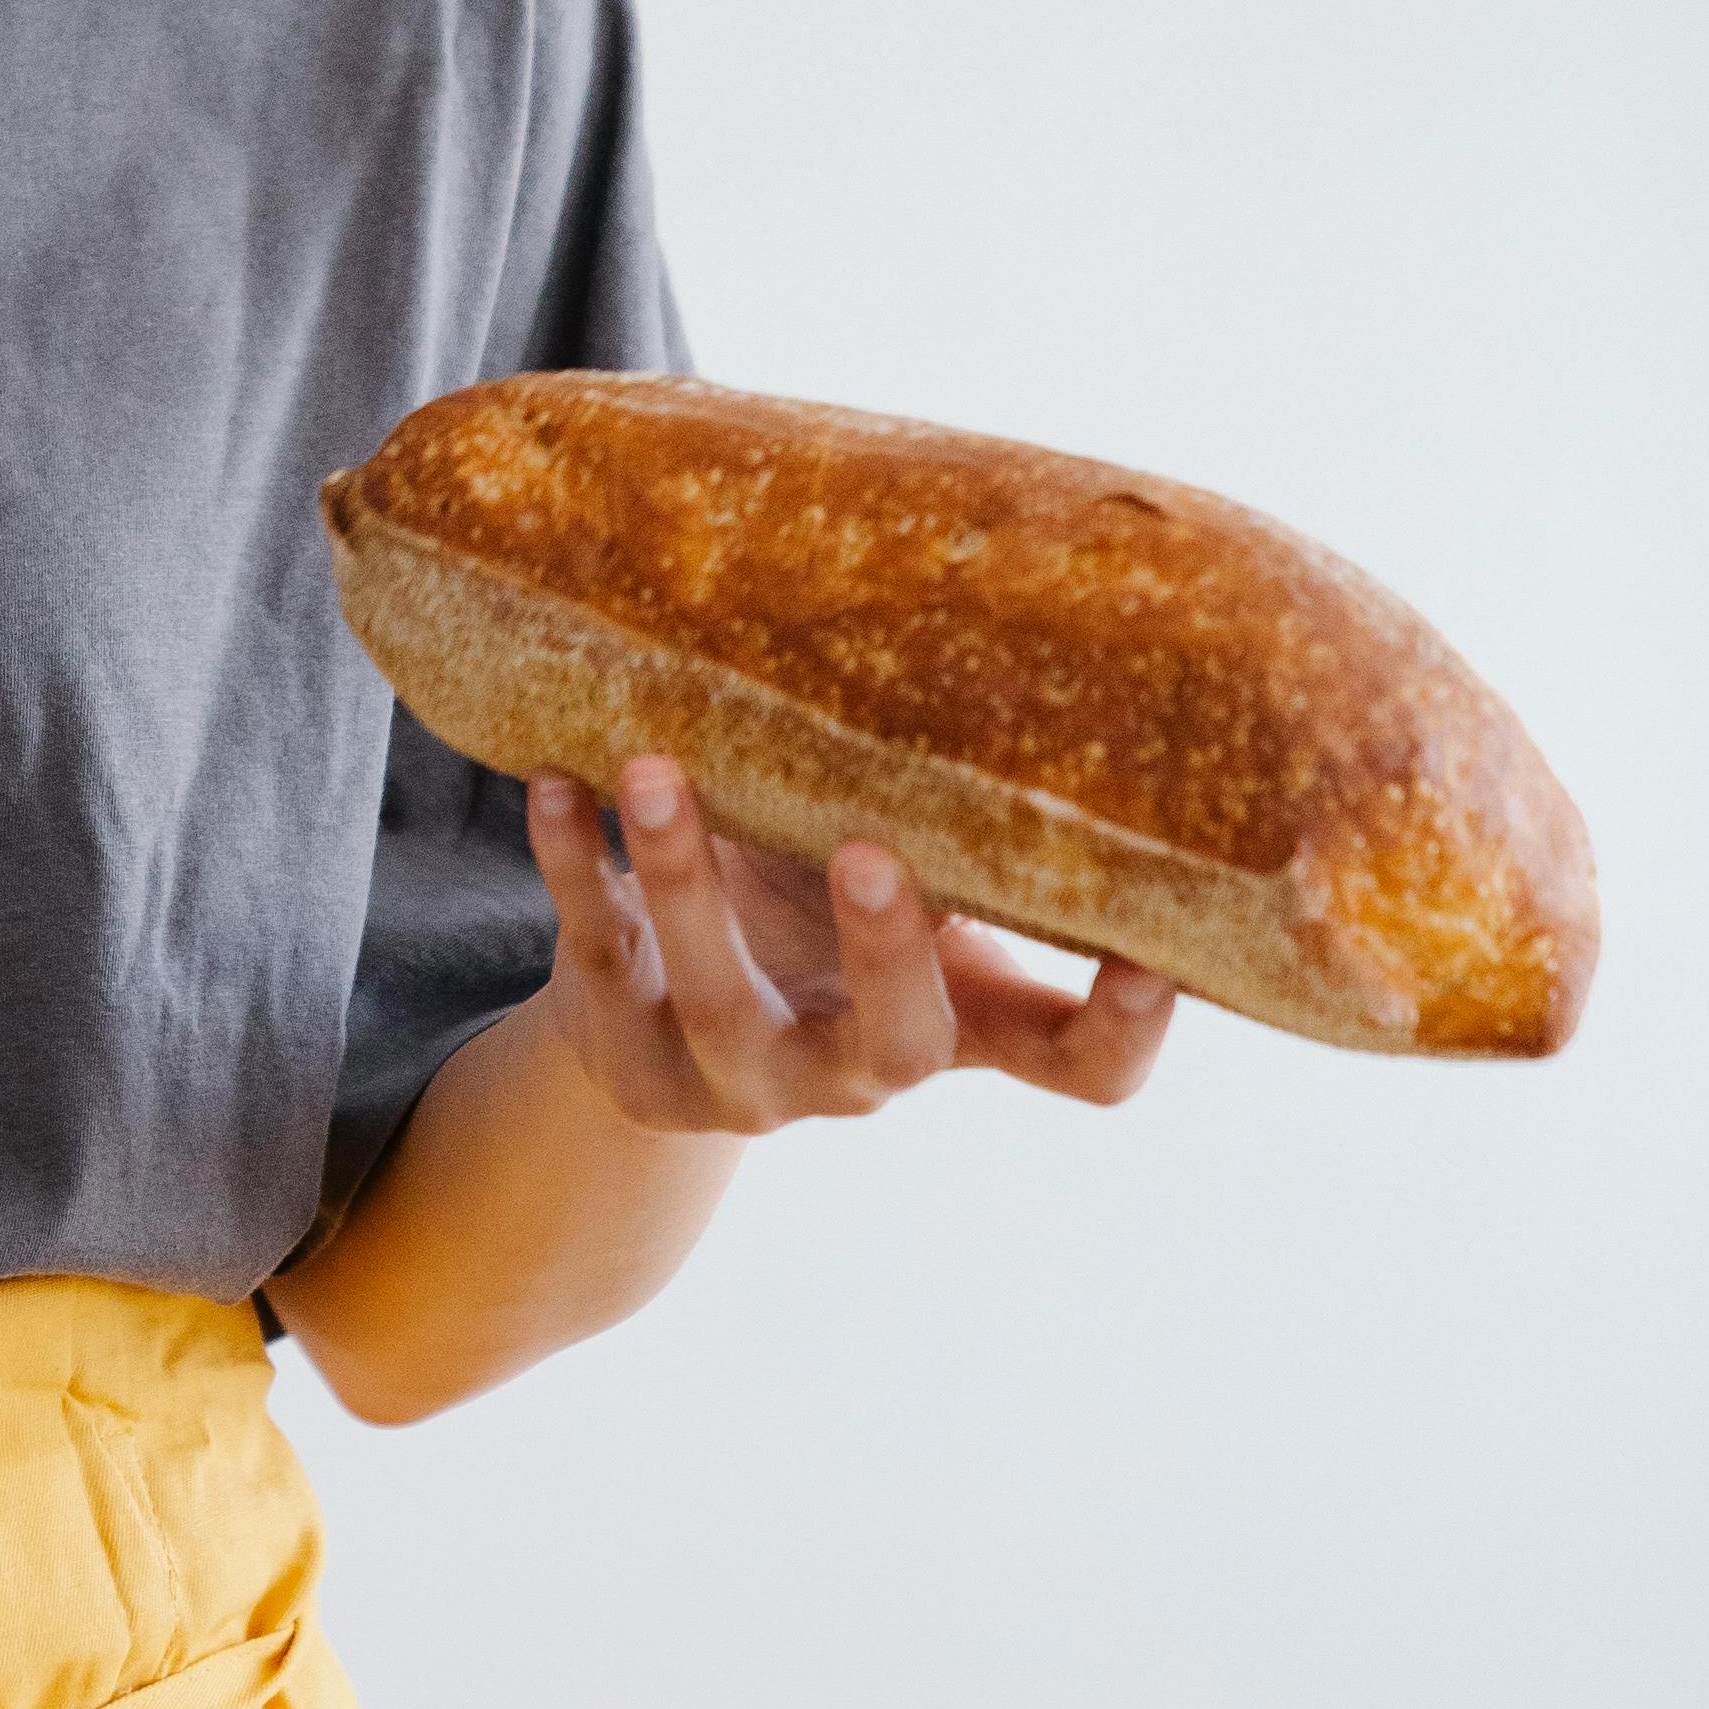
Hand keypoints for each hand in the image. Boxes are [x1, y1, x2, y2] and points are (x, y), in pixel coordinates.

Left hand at [529, 755, 1175, 1136]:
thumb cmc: (820, 928)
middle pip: (896, 1044)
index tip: (1156, 963)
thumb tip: (1042, 637)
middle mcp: (854, 1070)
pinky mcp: (622, 1039)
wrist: (655, 1033)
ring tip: (655, 769)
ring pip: (720, 996)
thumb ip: (962, 821)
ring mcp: (733, 1070)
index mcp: (956, 1027)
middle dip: (886, 954)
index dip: (1122, 1034)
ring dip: (685, 879)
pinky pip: (595, 948)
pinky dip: (566, 859)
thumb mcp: (905, 893)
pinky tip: (553, 779)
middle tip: (872, 852)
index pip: (1076, 1071)